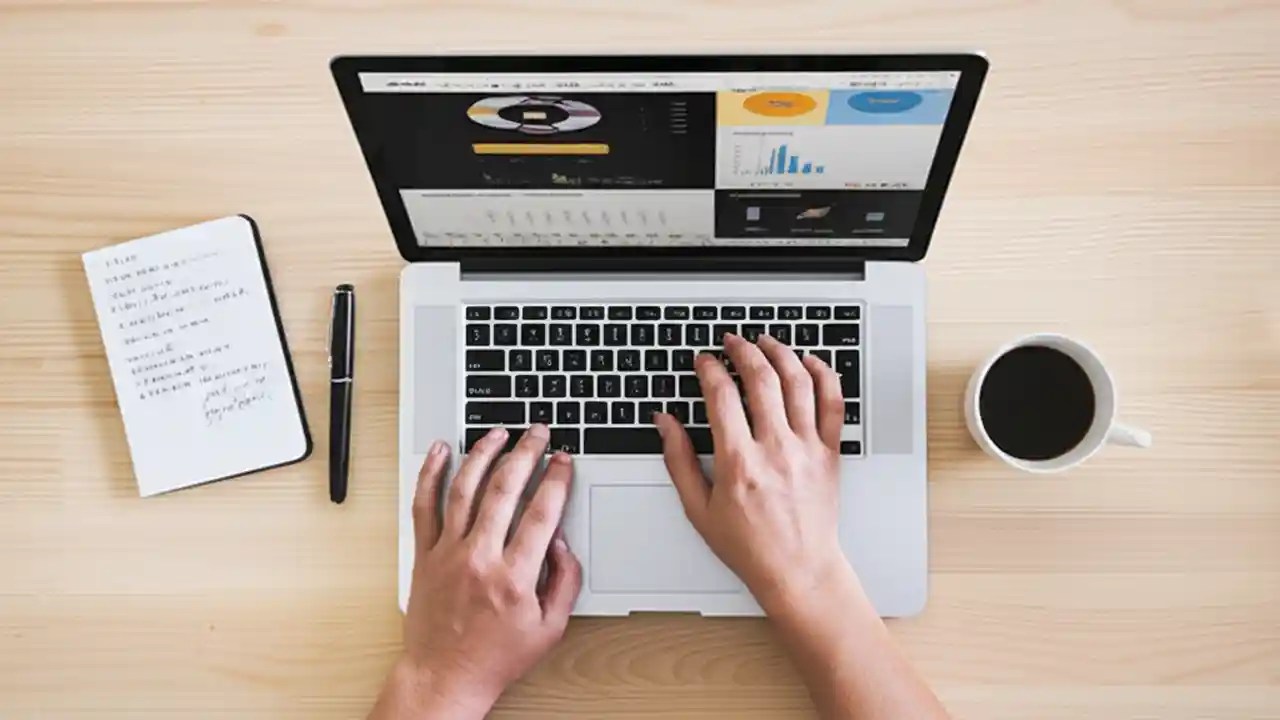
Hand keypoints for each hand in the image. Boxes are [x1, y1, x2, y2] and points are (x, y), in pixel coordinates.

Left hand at [373, 425, 581, 718]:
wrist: (444, 677)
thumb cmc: (496, 657)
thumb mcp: (551, 628)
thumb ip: (565, 581)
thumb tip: (562, 542)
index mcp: (515, 577)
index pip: (542, 512)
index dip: (557, 480)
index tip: (564, 461)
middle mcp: (479, 559)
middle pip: (505, 490)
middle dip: (526, 453)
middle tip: (537, 433)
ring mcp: (448, 553)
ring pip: (465, 489)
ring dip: (484, 454)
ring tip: (499, 433)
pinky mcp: (424, 554)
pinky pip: (425, 506)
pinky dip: (431, 474)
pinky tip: (442, 451)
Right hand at [654, 333, 848, 611]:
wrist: (798, 570)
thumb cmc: (749, 546)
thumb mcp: (699, 508)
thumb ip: (678, 460)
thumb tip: (665, 422)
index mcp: (738, 463)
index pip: (721, 396)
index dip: (709, 369)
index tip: (703, 361)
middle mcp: (775, 450)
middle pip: (760, 379)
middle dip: (742, 350)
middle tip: (731, 341)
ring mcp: (807, 449)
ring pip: (797, 382)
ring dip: (779, 353)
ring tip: (765, 342)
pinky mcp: (830, 454)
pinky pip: (833, 403)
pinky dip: (823, 375)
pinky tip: (809, 362)